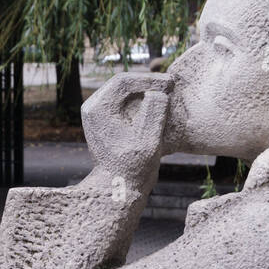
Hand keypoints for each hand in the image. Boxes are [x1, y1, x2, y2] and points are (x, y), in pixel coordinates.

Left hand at [81, 72, 172, 188]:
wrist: (120, 188)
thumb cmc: (132, 169)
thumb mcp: (147, 142)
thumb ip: (153, 114)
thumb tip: (158, 93)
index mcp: (97, 109)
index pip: (124, 82)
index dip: (149, 80)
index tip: (171, 84)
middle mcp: (95, 107)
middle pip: (124, 84)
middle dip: (149, 83)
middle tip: (172, 85)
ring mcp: (101, 113)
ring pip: (127, 92)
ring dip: (148, 91)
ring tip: (170, 92)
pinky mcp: (110, 120)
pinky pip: (128, 102)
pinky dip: (145, 101)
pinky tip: (162, 103)